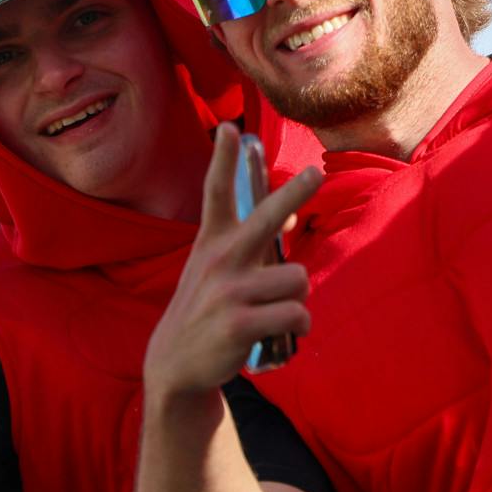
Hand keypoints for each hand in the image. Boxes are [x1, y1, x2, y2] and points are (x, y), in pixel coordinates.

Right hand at [143, 124, 321, 398]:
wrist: (177, 363)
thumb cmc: (208, 306)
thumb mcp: (219, 268)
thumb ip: (249, 241)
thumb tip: (289, 216)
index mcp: (213, 241)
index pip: (216, 192)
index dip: (223, 159)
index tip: (230, 128)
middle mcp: (220, 259)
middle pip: (263, 217)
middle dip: (293, 193)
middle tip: (314, 173)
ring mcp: (229, 290)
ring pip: (297, 279)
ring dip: (297, 298)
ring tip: (277, 310)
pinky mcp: (240, 323)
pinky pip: (296, 313)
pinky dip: (299, 325)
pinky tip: (283, 332)